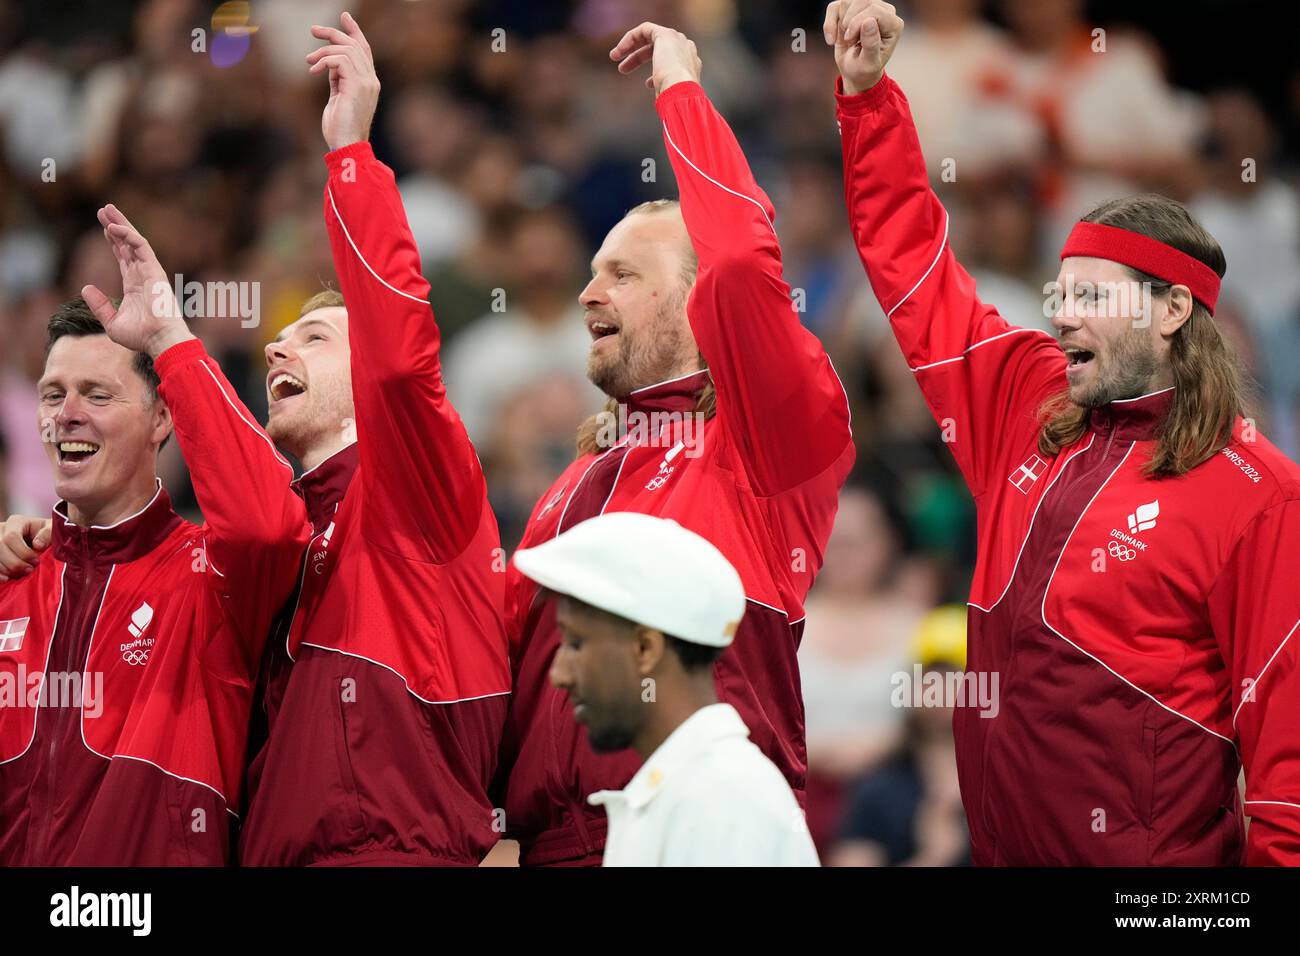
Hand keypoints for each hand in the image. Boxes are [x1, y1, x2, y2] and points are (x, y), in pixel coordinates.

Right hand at [0, 515, 52, 581]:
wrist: (42, 542)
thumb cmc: (48, 535)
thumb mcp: (52, 530)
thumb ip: (48, 534)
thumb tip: (37, 545)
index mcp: (16, 522)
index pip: (11, 537)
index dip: (23, 552)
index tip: (36, 561)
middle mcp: (1, 530)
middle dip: (15, 563)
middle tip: (29, 570)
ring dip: (7, 569)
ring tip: (21, 574)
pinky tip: (7, 579)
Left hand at [83, 204, 193, 358]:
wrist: (160, 340)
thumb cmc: (141, 336)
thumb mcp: (111, 322)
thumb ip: (99, 305)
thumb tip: (85, 287)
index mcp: (134, 286)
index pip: (123, 258)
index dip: (113, 242)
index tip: (103, 227)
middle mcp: (142, 275)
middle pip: (128, 244)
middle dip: (116, 226)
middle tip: (104, 209)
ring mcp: (149, 271)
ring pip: (134, 241)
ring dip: (120, 224)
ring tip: (107, 209)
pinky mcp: (154, 270)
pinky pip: (141, 247)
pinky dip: (128, 235)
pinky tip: (113, 227)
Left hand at [307, 11, 379, 149]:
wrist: (346, 146)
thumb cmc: (340, 128)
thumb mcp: (338, 98)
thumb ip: (337, 80)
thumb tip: (328, 64)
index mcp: (368, 83)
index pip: (364, 50)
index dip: (354, 31)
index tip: (344, 17)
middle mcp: (371, 80)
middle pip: (355, 45)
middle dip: (333, 34)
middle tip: (313, 31)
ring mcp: (366, 83)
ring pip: (346, 50)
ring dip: (323, 52)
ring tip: (309, 63)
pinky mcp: (357, 86)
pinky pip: (339, 60)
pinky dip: (323, 61)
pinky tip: (313, 71)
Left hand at [609, 22, 700, 94]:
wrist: (681, 91)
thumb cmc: (675, 100)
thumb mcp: (670, 96)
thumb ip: (666, 92)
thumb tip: (661, 101)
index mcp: (690, 64)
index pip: (671, 61)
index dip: (657, 71)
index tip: (646, 84)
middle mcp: (686, 49)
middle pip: (658, 48)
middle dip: (638, 58)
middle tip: (622, 69)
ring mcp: (678, 40)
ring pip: (650, 37)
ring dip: (631, 47)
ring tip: (614, 57)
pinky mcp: (666, 34)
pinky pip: (645, 29)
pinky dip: (630, 38)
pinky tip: (619, 51)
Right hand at [823, 1, 903, 94]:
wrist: (854, 70)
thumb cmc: (864, 68)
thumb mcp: (868, 63)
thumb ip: (871, 44)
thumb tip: (869, 21)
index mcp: (893, 24)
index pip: (874, 10)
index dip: (857, 23)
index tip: (849, 39)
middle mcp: (884, 12)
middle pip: (861, 1)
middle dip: (849, 23)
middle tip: (849, 41)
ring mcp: (868, 7)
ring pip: (847, 1)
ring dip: (840, 23)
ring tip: (846, 39)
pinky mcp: (852, 8)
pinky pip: (835, 6)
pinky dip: (829, 23)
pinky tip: (832, 39)